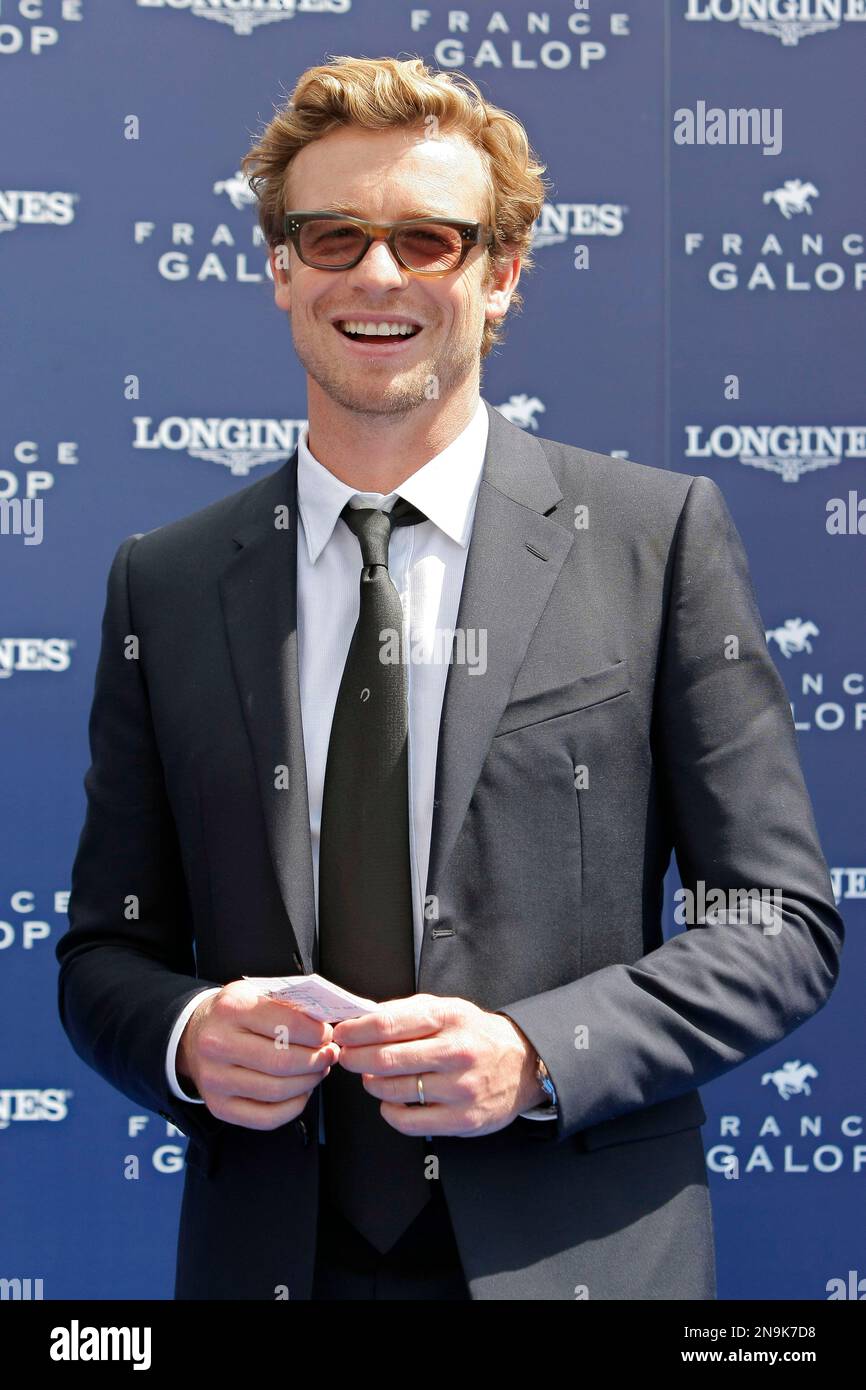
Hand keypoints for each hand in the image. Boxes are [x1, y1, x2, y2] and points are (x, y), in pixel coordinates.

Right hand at [177, 980, 340, 1130]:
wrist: (195, 1035)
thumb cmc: (235, 1013)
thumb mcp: (256, 993)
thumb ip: (289, 1004)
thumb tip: (327, 1022)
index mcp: (230, 1009)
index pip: (286, 1025)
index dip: (316, 1034)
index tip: (328, 1034)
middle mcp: (217, 1045)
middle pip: (283, 1062)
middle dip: (317, 1060)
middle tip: (330, 1054)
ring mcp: (215, 1080)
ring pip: (277, 1091)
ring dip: (309, 1082)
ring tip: (318, 1070)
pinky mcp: (219, 1107)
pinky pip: (267, 1118)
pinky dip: (293, 1106)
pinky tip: (301, 1091)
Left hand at [331, 994, 546, 1136]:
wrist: (523, 1063)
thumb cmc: (475, 1035)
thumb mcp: (447, 1009)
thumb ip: (405, 1012)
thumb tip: (360, 1017)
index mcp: (448, 1018)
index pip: (388, 1023)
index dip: (356, 1030)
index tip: (341, 1033)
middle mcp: (456, 1052)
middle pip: (386, 1059)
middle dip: (356, 1058)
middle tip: (346, 1056)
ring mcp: (460, 1088)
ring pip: (394, 1090)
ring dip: (371, 1084)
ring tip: (371, 1077)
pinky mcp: (462, 1119)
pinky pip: (409, 1122)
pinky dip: (389, 1112)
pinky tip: (391, 1102)